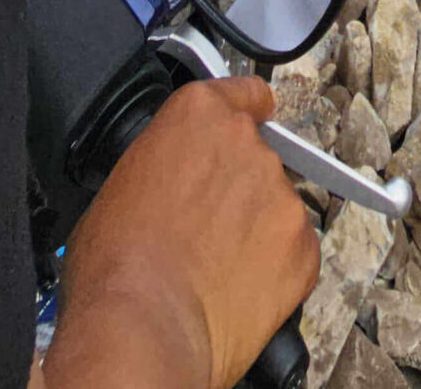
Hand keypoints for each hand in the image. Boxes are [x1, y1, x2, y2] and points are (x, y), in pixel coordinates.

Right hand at [43, 80, 318, 388]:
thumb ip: (163, 162)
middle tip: (205, 228)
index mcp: (200, 116)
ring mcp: (282, 195)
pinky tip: (237, 290)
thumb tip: (168, 183)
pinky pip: (294, 252)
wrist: (143, 326)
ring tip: (215, 268)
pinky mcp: (303, 247)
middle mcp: (249, 145)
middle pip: (256, 158)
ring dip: (256, 230)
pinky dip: (275, 269)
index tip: (248, 123)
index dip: (244, 112)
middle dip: (238, 189)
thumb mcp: (120, 185)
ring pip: (276, 207)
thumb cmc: (116, 264)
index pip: (243, 93)